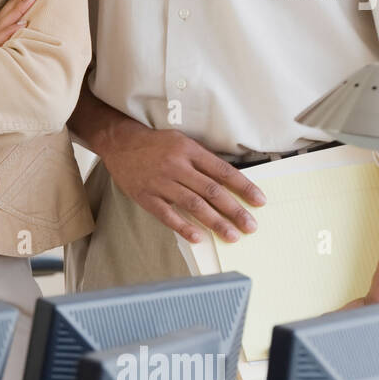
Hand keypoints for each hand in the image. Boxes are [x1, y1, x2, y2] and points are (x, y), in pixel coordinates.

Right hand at [99, 127, 264, 243]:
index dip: (243, 187)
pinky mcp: (146, 196)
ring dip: (215, 222)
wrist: (119, 143)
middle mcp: (177, 166)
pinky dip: (183, 227)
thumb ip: (203, 160)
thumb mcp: (182, 142)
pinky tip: (198, 237)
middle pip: (211, 191)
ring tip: (231, 235)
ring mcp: (160, 182)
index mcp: (189, 150)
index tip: (259, 201)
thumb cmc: (155, 143)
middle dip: (234, 210)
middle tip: (250, 226)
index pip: (222, 171)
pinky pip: (167, 215)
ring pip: (193, 205)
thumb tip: (228, 181)